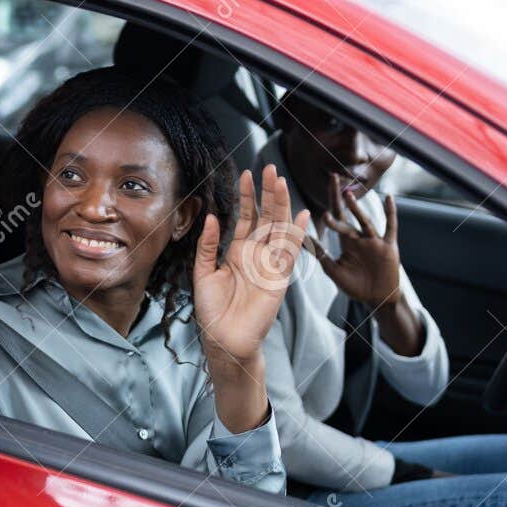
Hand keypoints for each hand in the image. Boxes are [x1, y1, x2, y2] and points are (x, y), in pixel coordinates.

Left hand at [192, 165, 312, 365]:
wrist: (224, 339)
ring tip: (281, 181)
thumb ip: (209, 245)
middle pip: (266, 217)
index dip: (247, 196)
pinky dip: (296, 234)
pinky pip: (289, 252)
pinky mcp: (279, 278)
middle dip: (267, 193)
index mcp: (237, 252)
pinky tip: (302, 214)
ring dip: (281, 205)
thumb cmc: (213, 310)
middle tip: (269, 168)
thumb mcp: (204, 272)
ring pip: (278, 228)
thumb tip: (212, 217)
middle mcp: (256, 255)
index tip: (246, 173)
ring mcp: (269, 265)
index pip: (246, 217)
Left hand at [306, 176, 401, 309]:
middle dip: (339, 197)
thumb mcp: (333, 269)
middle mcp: (359, 236)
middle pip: (348, 213)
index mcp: (345, 240)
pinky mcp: (388, 247)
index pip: (334, 215)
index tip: (316, 188)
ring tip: (347, 195)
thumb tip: (301, 238)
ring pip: (364, 221)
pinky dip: (390, 213)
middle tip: (332, 176)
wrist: (377, 299)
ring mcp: (374, 241)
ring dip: (356, 209)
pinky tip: (389, 198)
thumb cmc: (354, 285)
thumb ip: (320, 253)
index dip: (327, 202)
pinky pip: (390, 227)